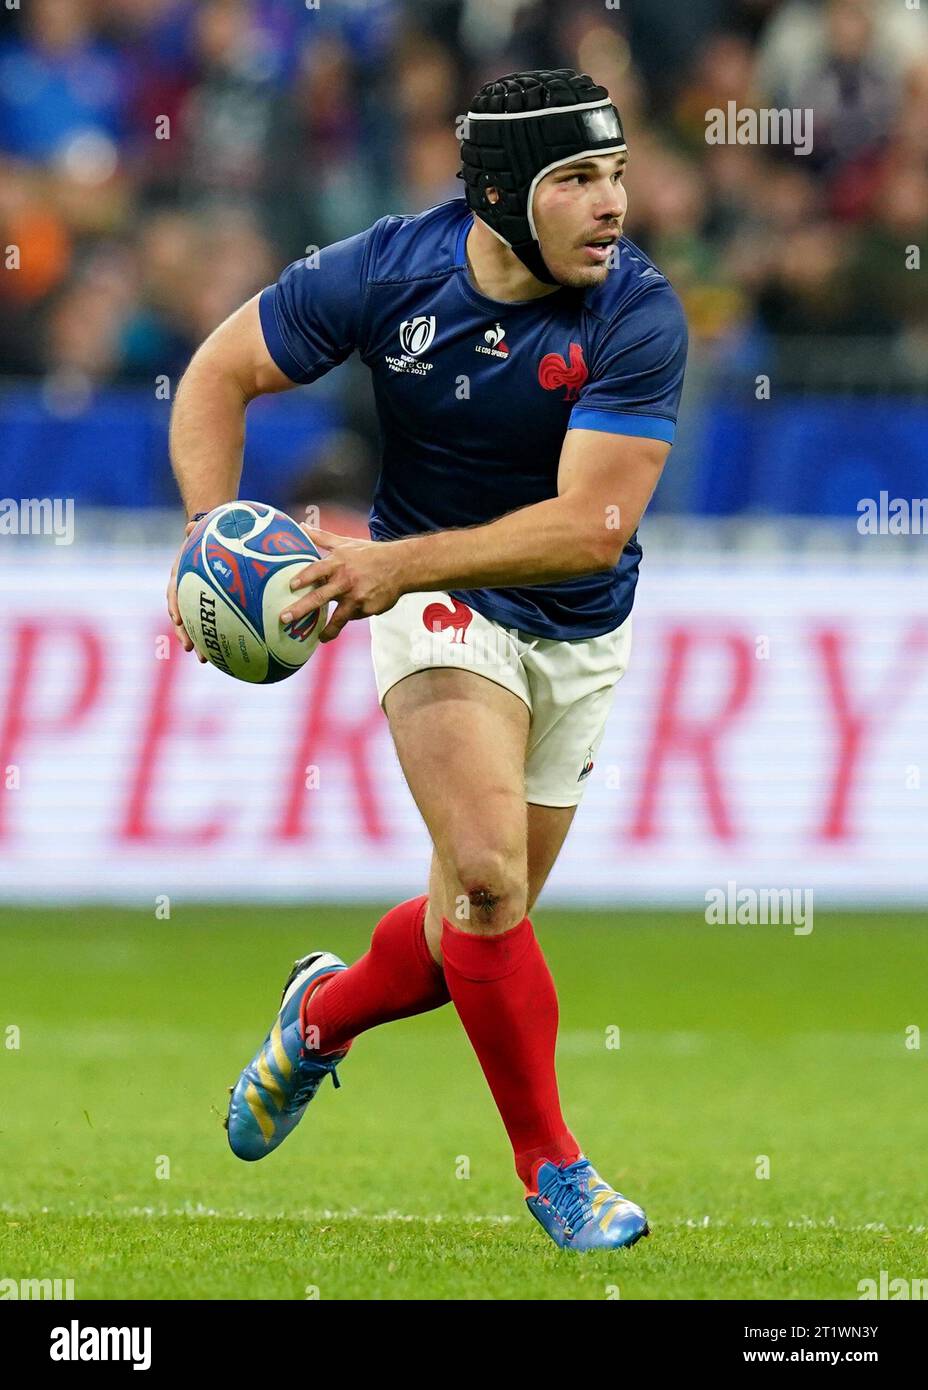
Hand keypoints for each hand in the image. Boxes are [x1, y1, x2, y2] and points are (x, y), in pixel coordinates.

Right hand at [166, 520, 206, 661]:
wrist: (210, 536)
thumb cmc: (208, 532)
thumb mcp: (203, 529)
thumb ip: (197, 529)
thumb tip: (191, 525)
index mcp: (181, 574)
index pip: (174, 593)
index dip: (175, 607)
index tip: (179, 620)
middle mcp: (186, 590)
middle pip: (183, 616)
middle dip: (186, 635)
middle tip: (192, 649)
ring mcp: (197, 598)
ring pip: (196, 624)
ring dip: (199, 642)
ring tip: (206, 659)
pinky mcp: (211, 604)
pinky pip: (214, 621)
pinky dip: (218, 635)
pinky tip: (231, 650)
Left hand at [283, 527, 404, 642]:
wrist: (401, 566)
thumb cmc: (370, 554)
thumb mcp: (345, 543)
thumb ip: (322, 538)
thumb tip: (302, 526)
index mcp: (338, 563)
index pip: (316, 570)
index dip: (303, 578)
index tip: (290, 586)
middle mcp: (345, 581)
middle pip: (319, 598)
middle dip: (300, 609)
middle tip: (284, 618)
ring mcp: (357, 597)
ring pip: (339, 618)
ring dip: (327, 630)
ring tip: (319, 638)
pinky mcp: (368, 609)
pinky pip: (355, 616)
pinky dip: (351, 615)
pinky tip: (353, 611)